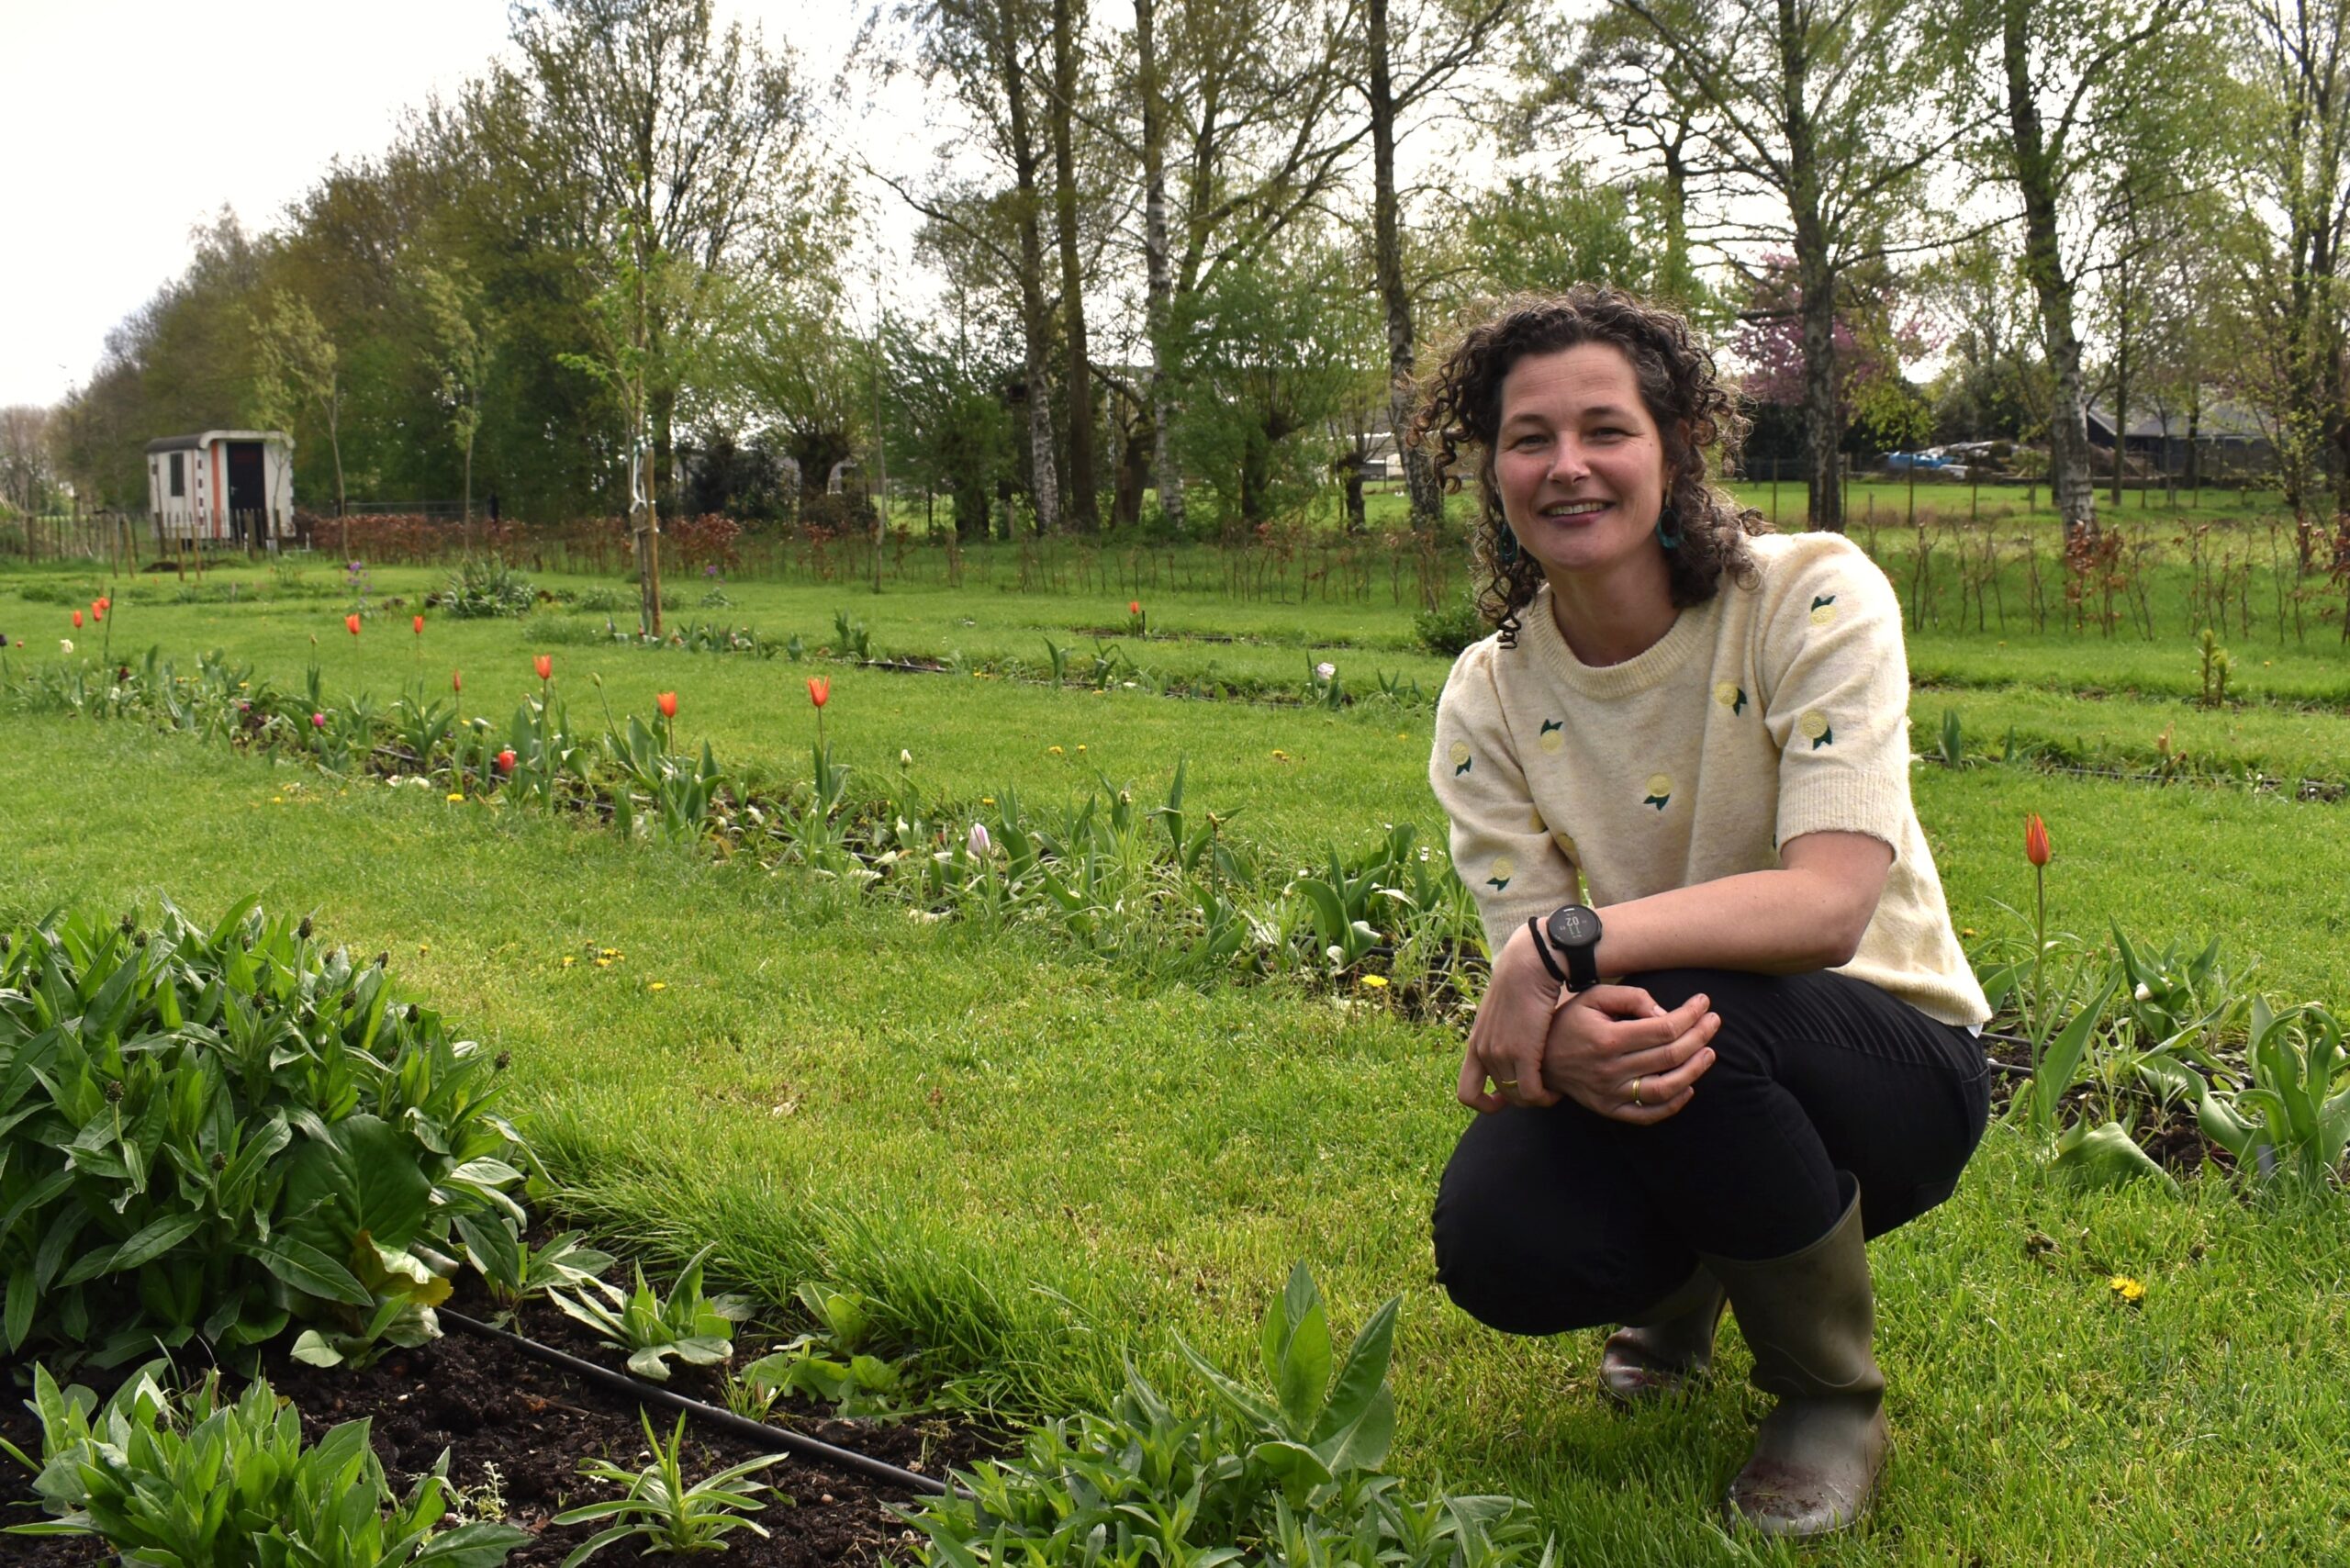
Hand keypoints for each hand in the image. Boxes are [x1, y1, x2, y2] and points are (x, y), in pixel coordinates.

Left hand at [1457, 921, 1563, 1112]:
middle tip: (1541, 1093)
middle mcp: (1482, 1051)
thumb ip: (1506, 1033)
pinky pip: (1531, 1093)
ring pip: (1517, 1097)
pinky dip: (1545, 1098)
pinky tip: (1557, 1090)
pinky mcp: (1520, 1053)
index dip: (1485, 1104)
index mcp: (1476, 1042)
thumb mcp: (1504, 1012)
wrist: (1529, 964)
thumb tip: (1520, 1045)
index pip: (1466, 1091)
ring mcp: (1499, 1053)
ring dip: (1536, 1100)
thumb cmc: (1525, 983)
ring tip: (1553, 1091)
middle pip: (1498, 1097)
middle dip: (1521, 1101)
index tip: (1506, 1100)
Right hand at [1540, 985, 1718, 1124]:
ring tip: (1709, 1054)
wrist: (1538, 1058)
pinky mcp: (1609, 1109)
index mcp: (1608, 1038)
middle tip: (1714, 1022)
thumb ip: (1631, 998)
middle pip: (1670, 1056)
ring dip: (1694, 1071)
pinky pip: (1647, 1114)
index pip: (1664, 1028)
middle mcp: (1611, 1069)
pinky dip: (1673, 1105)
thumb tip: (1664, 1014)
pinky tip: (1688, 1088)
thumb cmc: (1570, 1021)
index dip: (1691, 1015)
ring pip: (1665, 1088)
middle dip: (1700, 1036)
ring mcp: (1611, 1093)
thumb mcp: (1593, 997)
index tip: (1704, 1003)